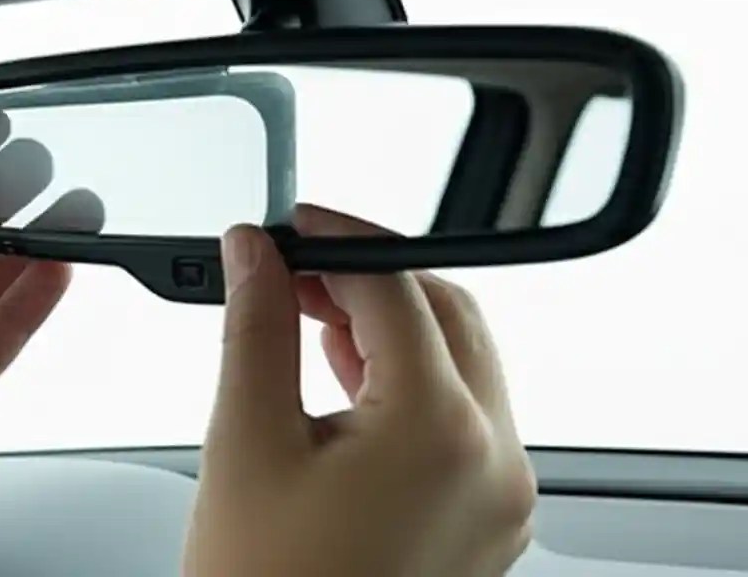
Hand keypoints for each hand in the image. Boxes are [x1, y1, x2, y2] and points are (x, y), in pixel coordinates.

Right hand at [184, 205, 535, 576]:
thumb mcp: (247, 443)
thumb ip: (256, 327)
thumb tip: (256, 254)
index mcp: (442, 431)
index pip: (396, 287)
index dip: (335, 241)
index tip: (286, 229)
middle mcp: (495, 460)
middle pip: (447, 313)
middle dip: (369, 277)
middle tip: (293, 269)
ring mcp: (501, 495)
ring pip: (462, 362)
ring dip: (392, 326)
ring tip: (308, 315)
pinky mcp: (488, 518)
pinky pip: (464, 417)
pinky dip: (411, 381)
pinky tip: (349, 373)